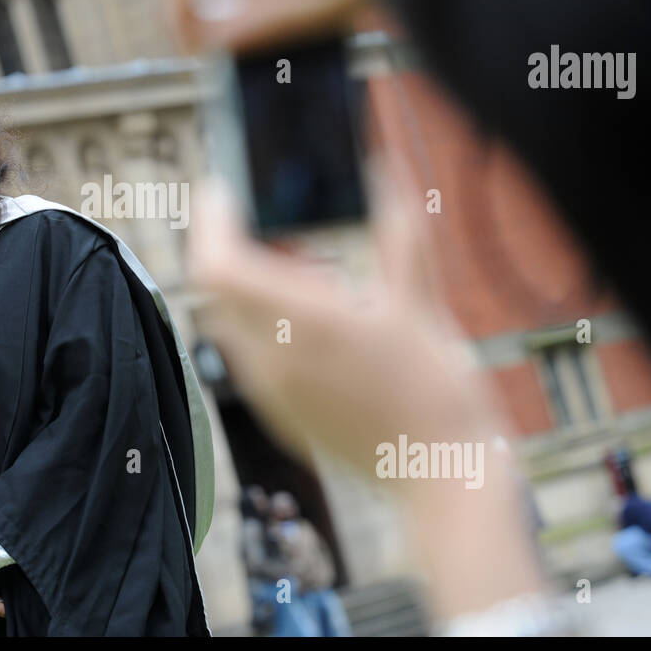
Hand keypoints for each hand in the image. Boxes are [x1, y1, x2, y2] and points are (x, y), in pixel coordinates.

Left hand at [187, 159, 550, 619]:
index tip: (220, 192)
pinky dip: (258, 324)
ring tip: (296, 270)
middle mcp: (274, 359)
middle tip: (248, 219)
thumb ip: (400, 235)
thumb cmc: (438, 391)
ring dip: (243, 287)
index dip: (209, 223)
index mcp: (304, 324)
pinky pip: (246, 355)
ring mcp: (271, 392)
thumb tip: (387, 171)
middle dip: (223, 248)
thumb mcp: (420, 304)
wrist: (441, 479)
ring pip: (227, 322)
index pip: (217, 266)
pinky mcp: (277, 416)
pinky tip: (306, 318)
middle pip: (214, 289)